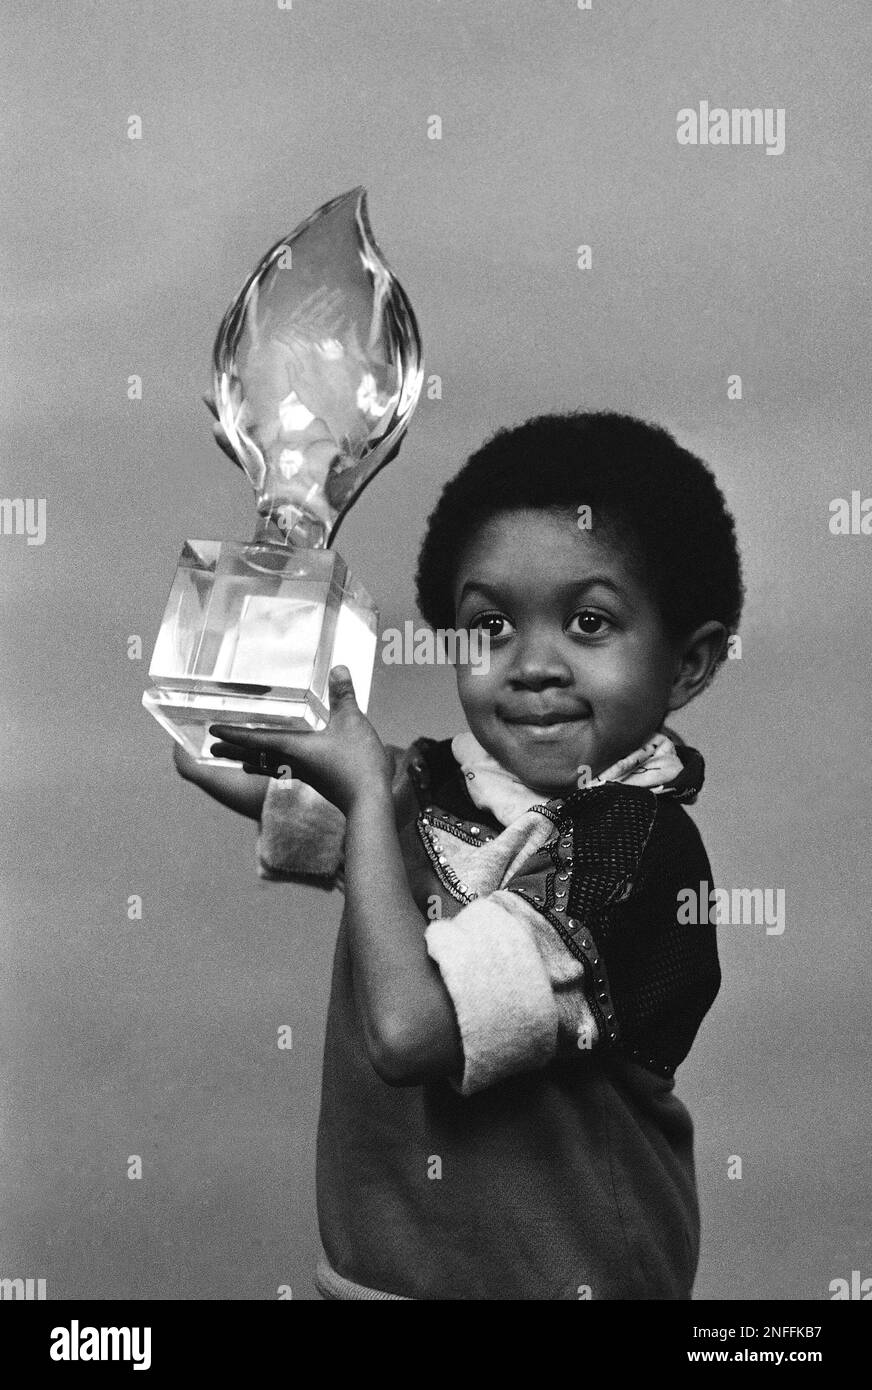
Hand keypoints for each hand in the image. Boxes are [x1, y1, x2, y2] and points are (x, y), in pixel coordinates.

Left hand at [209, 666, 391, 816]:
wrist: (370, 803)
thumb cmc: (357, 764)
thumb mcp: (351, 722)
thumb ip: (343, 695)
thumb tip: (337, 668)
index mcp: (294, 748)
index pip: (257, 739)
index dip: (235, 733)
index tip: (214, 731)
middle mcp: (293, 763)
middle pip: (257, 755)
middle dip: (235, 749)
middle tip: (214, 748)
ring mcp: (305, 775)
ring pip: (271, 766)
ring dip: (253, 760)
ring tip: (241, 761)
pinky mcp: (317, 781)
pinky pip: (287, 772)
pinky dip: (275, 767)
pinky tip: (283, 768)